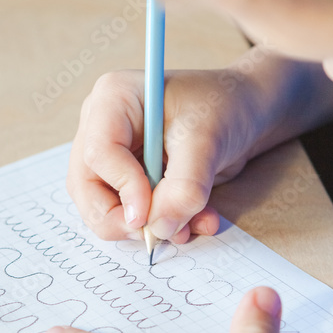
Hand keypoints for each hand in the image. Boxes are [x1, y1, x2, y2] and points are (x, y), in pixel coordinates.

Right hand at [67, 67, 265, 244]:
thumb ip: (184, 187)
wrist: (245, 112)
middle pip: (87, 188)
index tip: (154, 214)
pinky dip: (162, 226)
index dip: (124, 189)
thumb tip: (159, 228)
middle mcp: (100, 127)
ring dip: (148, 227)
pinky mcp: (127, 180)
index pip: (98, 154)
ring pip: (103, 209)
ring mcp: (111, 156)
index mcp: (112, 99)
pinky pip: (129, 216)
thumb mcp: (208, 142)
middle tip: (160, 233)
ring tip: (193, 223)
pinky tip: (196, 220)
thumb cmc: (224, 108)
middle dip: (124, 220)